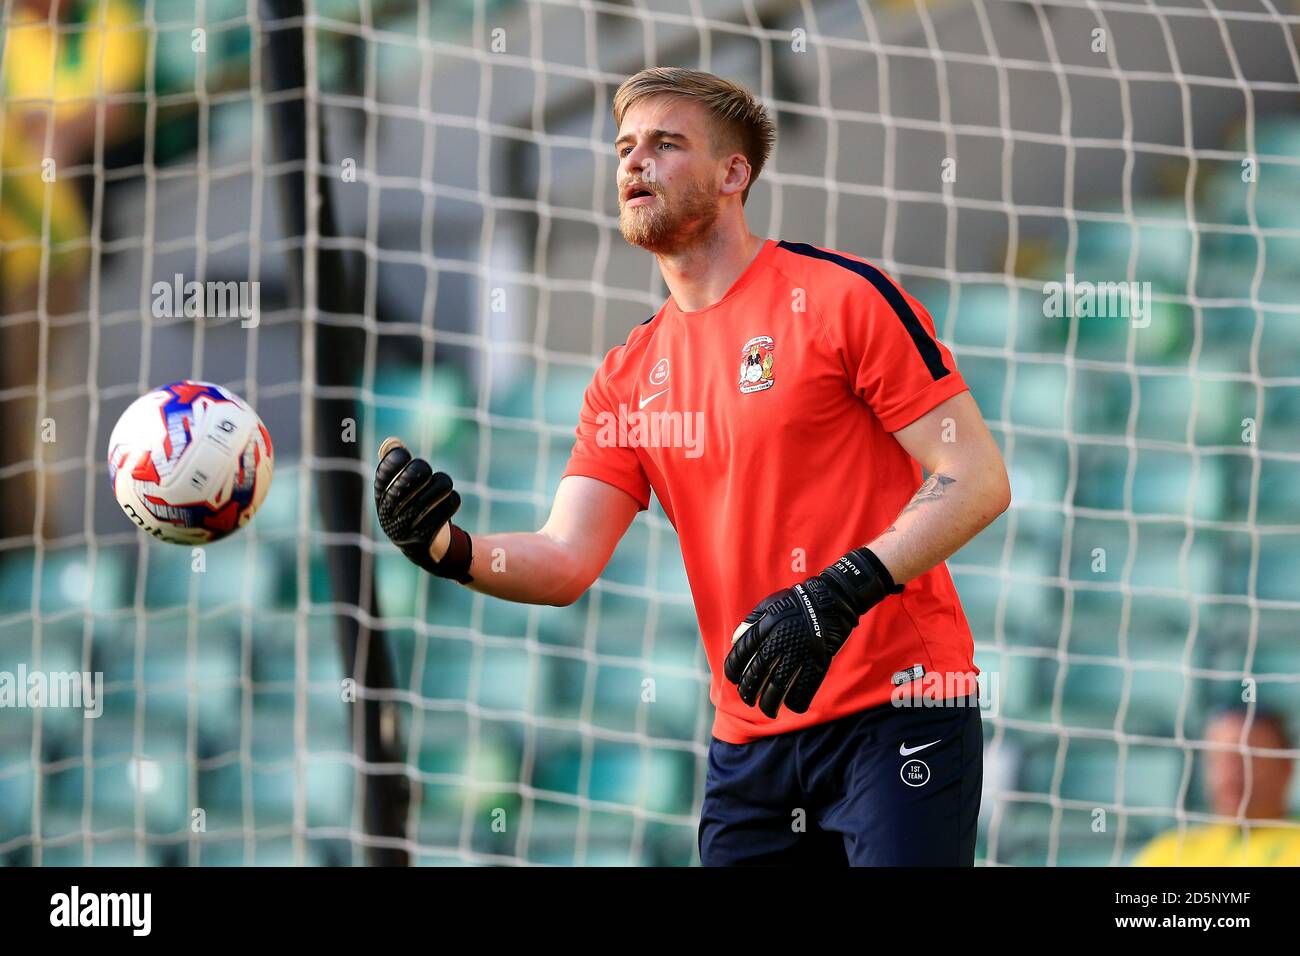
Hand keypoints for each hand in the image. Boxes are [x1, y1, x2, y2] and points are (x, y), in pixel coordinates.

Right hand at [373, 437, 472, 582]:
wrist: (423, 550)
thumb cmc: (410, 508)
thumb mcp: (398, 489)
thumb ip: (393, 463)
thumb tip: (392, 442)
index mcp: (380, 499)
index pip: (384, 473)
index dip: (395, 459)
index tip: (405, 456)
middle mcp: (388, 515)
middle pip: (414, 476)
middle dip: (423, 468)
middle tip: (426, 471)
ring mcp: (405, 528)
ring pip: (437, 488)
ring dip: (444, 484)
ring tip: (443, 486)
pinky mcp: (425, 538)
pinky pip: (448, 506)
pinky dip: (453, 500)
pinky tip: (450, 501)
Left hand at [724, 548, 900, 717]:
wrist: (832, 599)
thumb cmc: (797, 602)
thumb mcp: (769, 604)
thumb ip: (751, 622)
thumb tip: (736, 642)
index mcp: (766, 625)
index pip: (742, 652)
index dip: (734, 668)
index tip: (733, 679)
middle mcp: (780, 639)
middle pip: (758, 671)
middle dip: (749, 690)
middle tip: (748, 699)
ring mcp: (800, 651)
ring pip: (779, 684)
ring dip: (770, 702)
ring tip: (767, 710)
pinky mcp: (818, 660)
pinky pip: (805, 686)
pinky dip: (798, 700)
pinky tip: (793, 705)